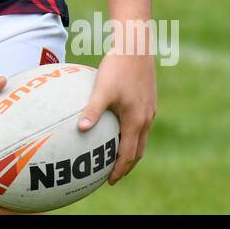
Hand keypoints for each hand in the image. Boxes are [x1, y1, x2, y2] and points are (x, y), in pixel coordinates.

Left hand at [77, 51, 156, 183]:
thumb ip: (92, 110)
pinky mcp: (149, 100)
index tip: (110, 181)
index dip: (120, 170)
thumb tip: (79, 129)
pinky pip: (141, 124)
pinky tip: (118, 127)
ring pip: (141, 137)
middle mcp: (146, 119)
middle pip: (138, 150)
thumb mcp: (102, 90)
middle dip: (126, 165)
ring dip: (131, 150)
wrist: (136, 47)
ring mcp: (150, 110)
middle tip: (113, 175)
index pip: (129, 155)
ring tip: (116, 156)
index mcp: (136, 121)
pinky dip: (132, 134)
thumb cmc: (117, 67)